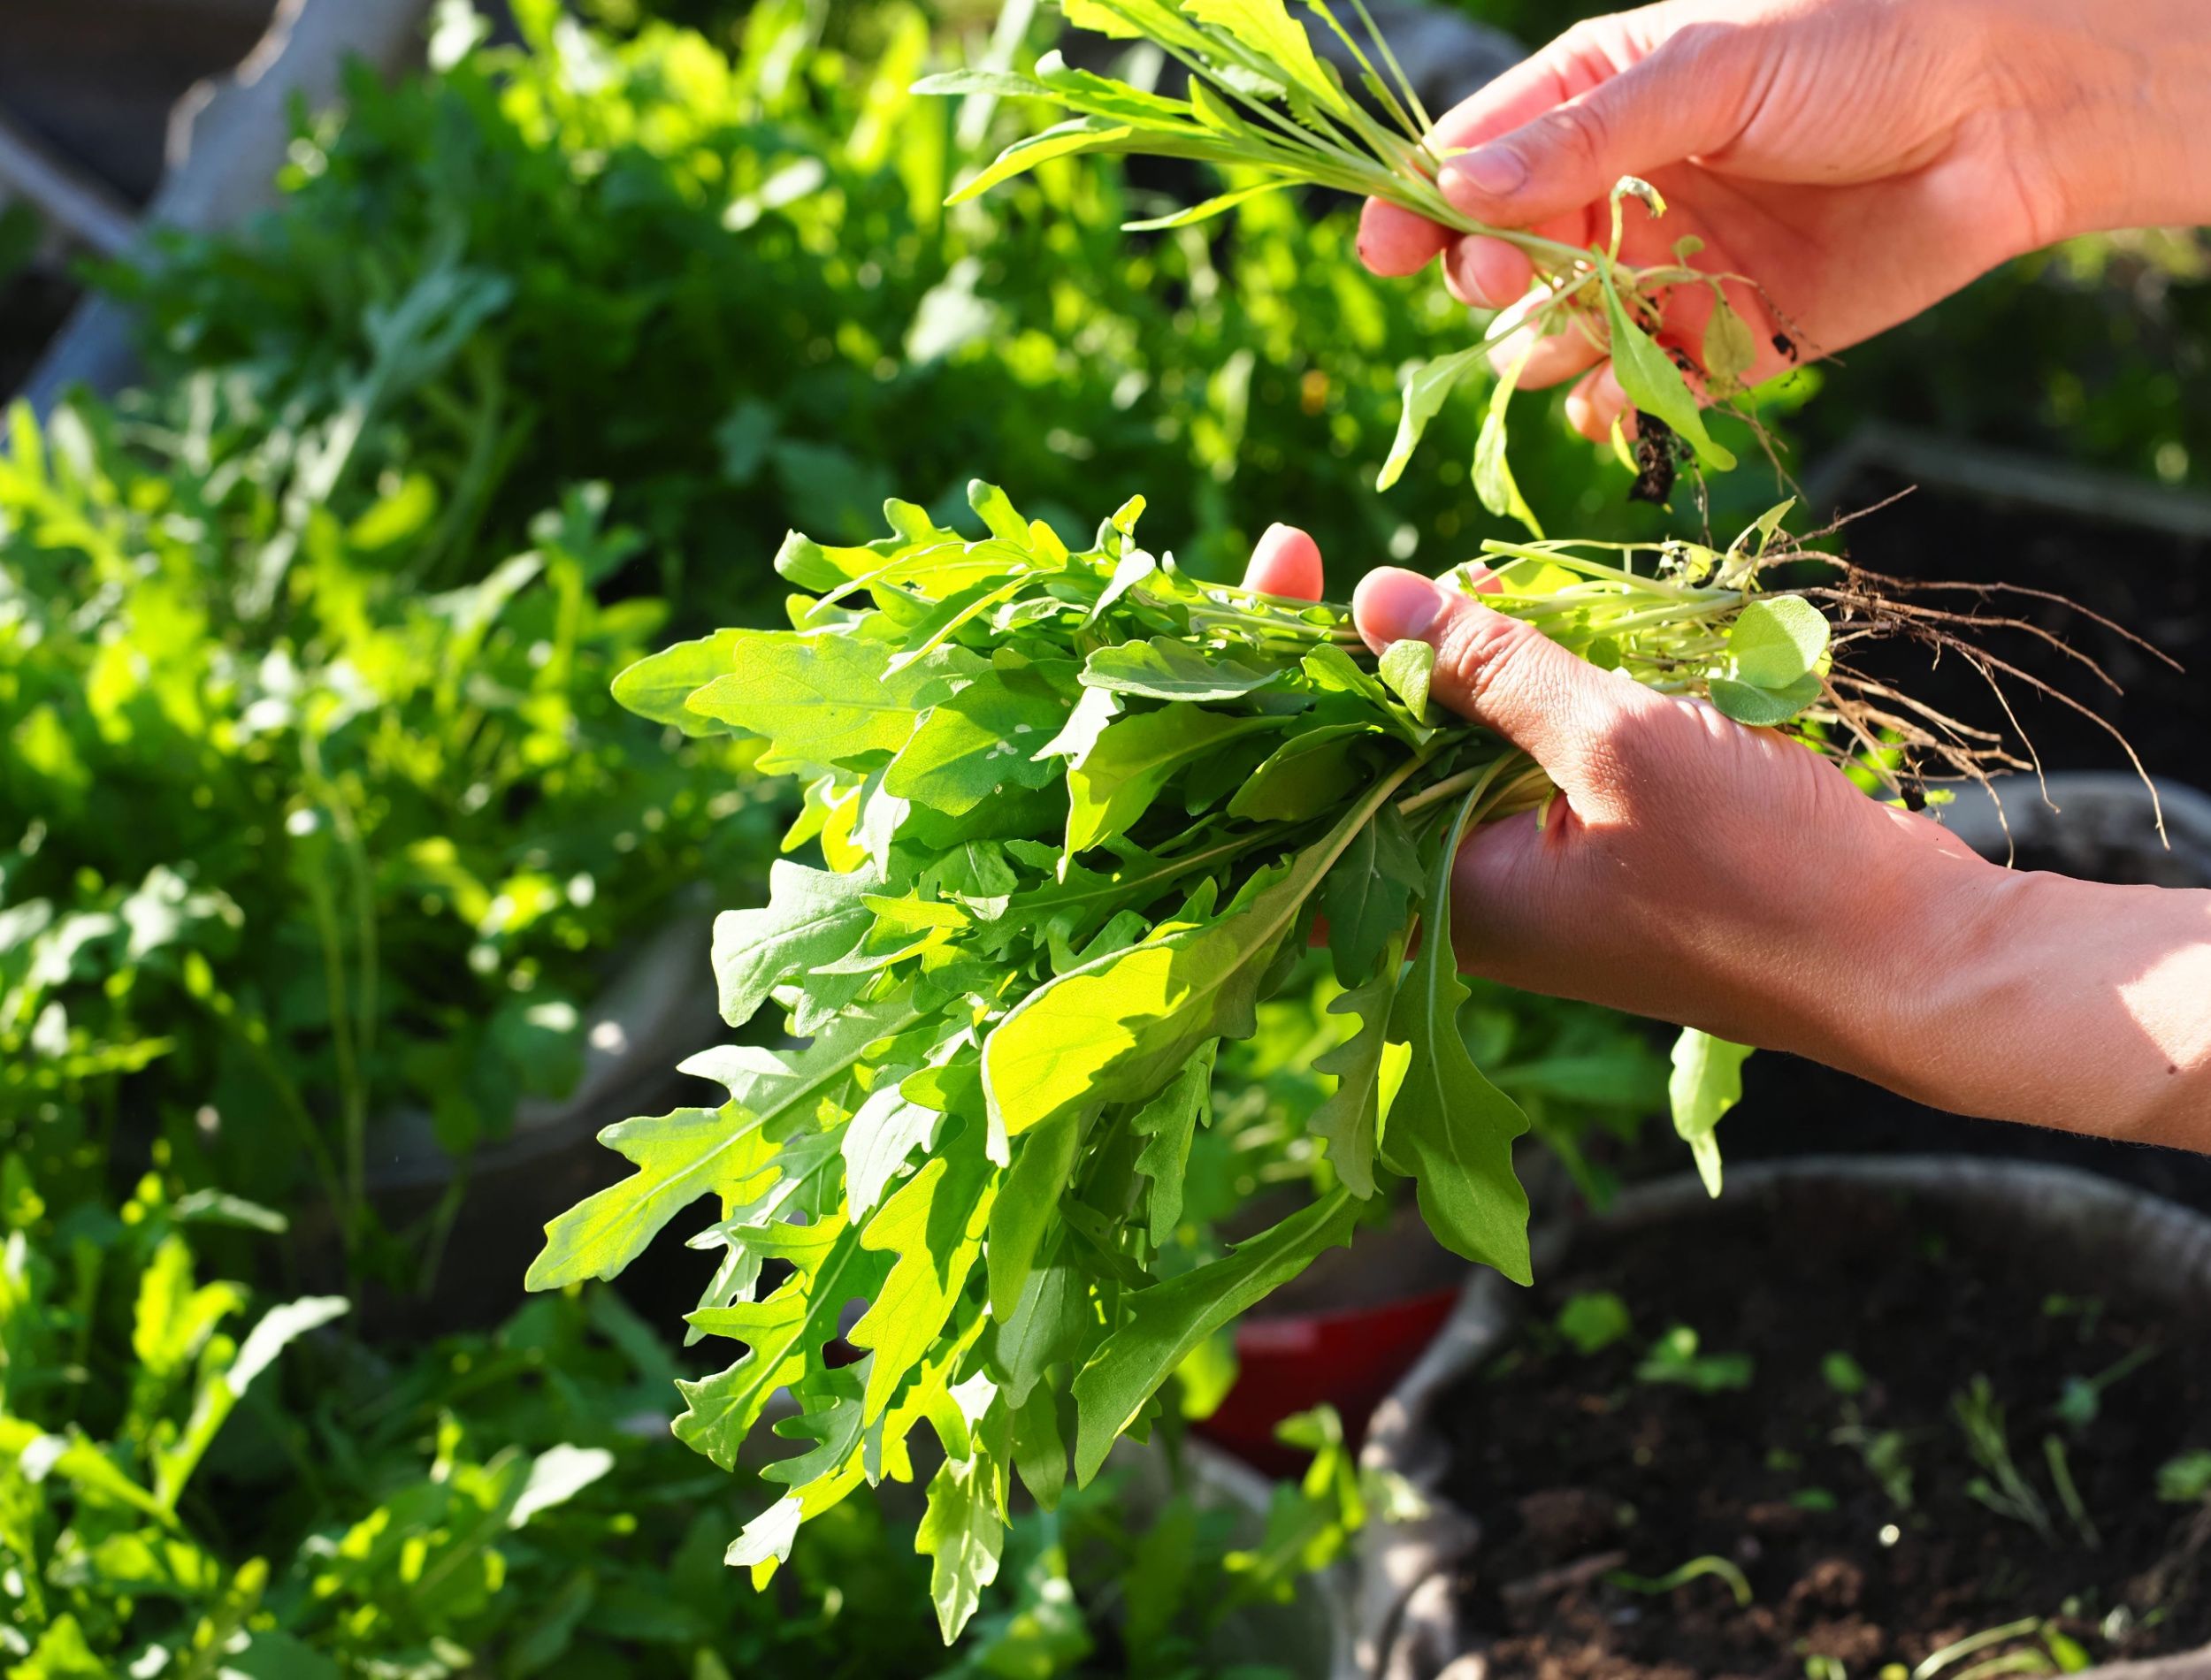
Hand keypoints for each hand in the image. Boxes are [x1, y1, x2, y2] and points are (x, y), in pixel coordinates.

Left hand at [1242, 527, 2210, 1138]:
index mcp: (1436, 895)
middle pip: (1370, 752)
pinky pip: (1527, 754)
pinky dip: (1530, 686)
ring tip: (1476, 583)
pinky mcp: (1592, 848)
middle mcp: (1463, 890)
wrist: (1906, 960)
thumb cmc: (1758, 872)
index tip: (1289, 556)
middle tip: (1373, 559)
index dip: (1280, 662)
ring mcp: (1530, 872)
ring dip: (1461, 659)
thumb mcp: (1615, 744)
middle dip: (1371, 647)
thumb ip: (1492, 671)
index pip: (1305, 772)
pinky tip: (1540, 617)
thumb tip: (1377, 600)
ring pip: (1453, 744)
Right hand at [1359, 0, 2210, 440]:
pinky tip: (1617, 412)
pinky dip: (1617, 412)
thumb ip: (1584, 137)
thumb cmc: (1862, 51)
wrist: (2011, 116)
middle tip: (1509, 284)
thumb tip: (1455, 186)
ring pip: (1560, 335)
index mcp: (1600, 99)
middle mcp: (1619, 190)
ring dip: (1551, 350)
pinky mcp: (1723, 339)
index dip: (1421, 206)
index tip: (1383, 251)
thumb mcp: (1712, 71)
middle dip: (1493, 278)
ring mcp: (1665, 269)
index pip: (1475, 160)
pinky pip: (1639, 393)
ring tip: (1574, 343)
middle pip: (1505, 257)